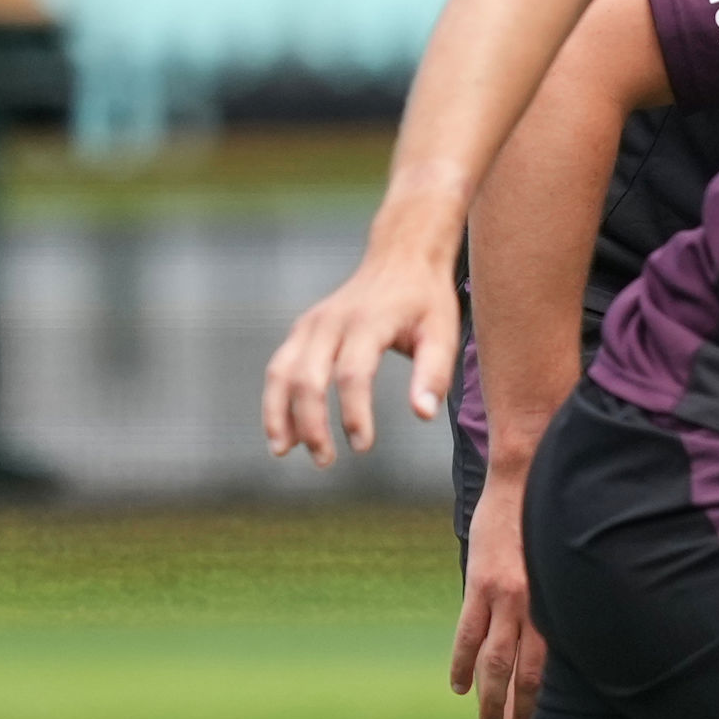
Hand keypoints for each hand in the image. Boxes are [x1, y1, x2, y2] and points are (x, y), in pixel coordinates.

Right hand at [262, 241, 460, 462]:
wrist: (401, 258)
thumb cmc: (426, 302)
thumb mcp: (444, 333)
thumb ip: (434, 375)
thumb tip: (422, 415)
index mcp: (368, 322)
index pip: (352, 374)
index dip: (353, 413)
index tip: (362, 446)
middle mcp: (331, 322)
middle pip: (308, 378)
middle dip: (311, 423)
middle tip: (325, 461)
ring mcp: (311, 324)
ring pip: (282, 372)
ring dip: (279, 414)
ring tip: (284, 452)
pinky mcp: (302, 330)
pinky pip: (279, 367)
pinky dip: (275, 399)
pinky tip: (283, 432)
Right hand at [450, 452, 546, 718]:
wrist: (528, 479)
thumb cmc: (554, 522)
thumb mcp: (567, 567)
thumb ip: (562, 602)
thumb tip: (568, 638)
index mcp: (562, 605)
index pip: (558, 666)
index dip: (552, 698)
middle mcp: (538, 607)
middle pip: (529, 673)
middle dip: (525, 710)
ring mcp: (507, 597)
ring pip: (497, 661)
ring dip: (492, 698)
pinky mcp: (481, 585)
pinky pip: (468, 634)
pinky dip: (461, 664)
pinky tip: (459, 688)